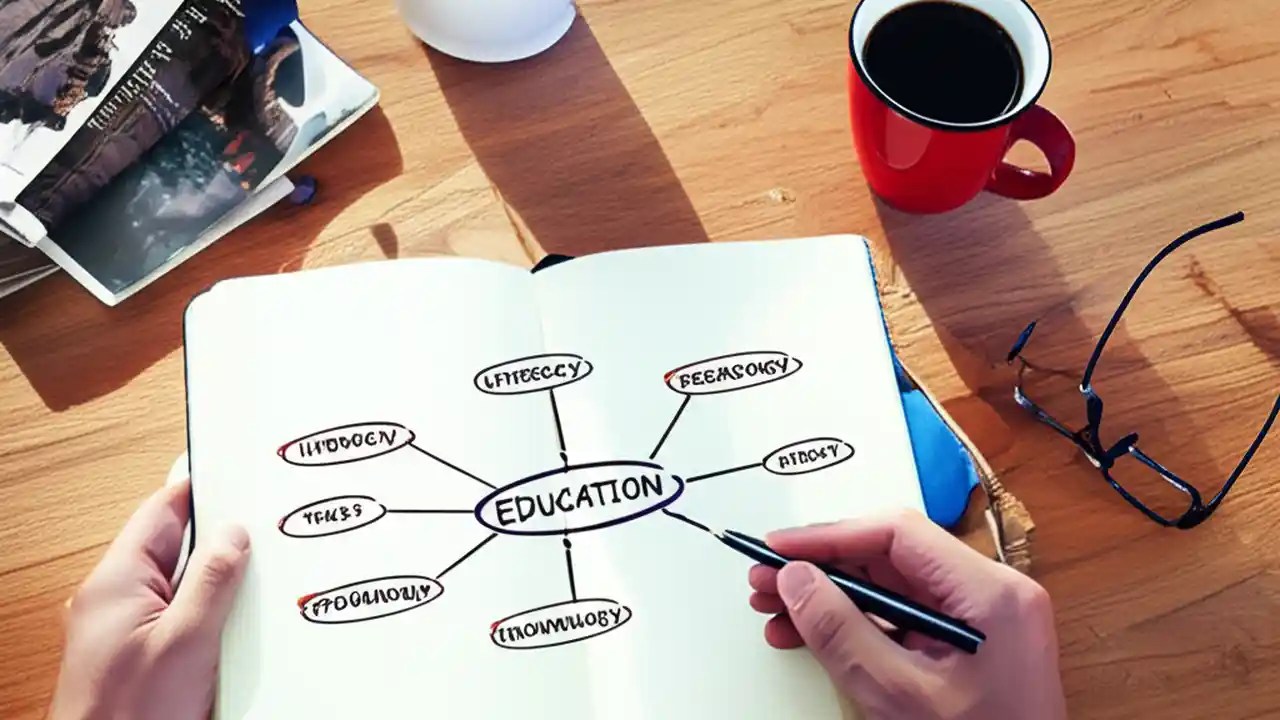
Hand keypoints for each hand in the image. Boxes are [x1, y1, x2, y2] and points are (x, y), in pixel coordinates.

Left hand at [48, 478, 249, 719]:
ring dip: (221, 586)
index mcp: (116, 582)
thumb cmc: (130, 715)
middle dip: (223, 542)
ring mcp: (128, 629)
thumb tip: (233, 534)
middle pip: (179, 548)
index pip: (163, 511)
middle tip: (266, 536)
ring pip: (186, 585)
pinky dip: (215, 618)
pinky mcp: (144, 656)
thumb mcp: (185, 641)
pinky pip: (185, 619)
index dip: (204, 489)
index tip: (242, 477)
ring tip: (257, 587)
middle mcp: (117, 599)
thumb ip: (212, 581)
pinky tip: (240, 627)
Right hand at [748, 509, 1066, 719]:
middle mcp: (992, 594)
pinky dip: (854, 622)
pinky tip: (810, 633)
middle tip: (766, 579)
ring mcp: (982, 616)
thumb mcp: (899, 694)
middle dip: (821, 568)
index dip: (829, 535)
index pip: (897, 533)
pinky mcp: (966, 640)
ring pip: (889, 585)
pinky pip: (901, 615)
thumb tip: (796, 580)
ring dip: (830, 595)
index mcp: (990, 594)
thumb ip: (842, 632)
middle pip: (889, 556)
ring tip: (777, 610)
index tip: (779, 547)